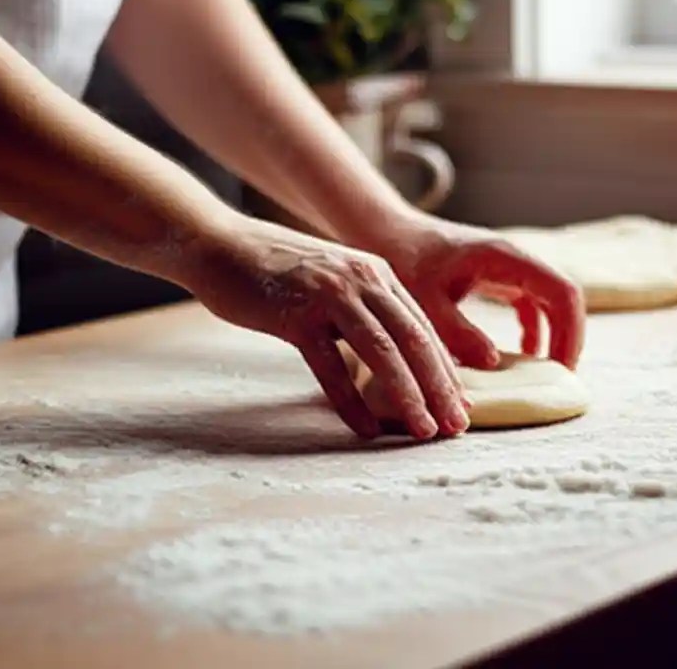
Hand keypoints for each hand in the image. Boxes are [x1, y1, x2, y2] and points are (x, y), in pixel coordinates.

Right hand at [182, 216, 468, 440]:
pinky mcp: (296, 316)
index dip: (445, 369)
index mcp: (376, 273)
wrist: (216, 244)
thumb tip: (390, 357)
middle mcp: (361, 280)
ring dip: (409, 396)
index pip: (423, 328)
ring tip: (424, 431)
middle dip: (440, 388)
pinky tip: (366, 429)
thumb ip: (362, 311)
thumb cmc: (273, 273)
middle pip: (415, 341)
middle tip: (456, 426)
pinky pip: (332, 366)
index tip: (460, 404)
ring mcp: (330, 296)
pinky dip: (352, 402)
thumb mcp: (331, 283)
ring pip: (384, 353)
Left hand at [370, 213, 585, 369]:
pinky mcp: (497, 279)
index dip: (570, 331)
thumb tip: (494, 362)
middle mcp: (514, 259)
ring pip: (550, 301)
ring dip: (554, 335)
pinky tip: (520, 357)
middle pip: (564, 297)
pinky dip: (534, 331)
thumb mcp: (425, 300)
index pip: (562, 292)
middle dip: (568, 337)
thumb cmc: (403, 260)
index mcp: (504, 258)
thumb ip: (456, 331)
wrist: (386, 235)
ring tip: (546, 373)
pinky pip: (530, 305)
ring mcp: (508, 268)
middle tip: (559, 378)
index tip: (561, 368)